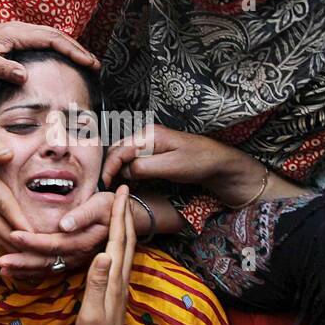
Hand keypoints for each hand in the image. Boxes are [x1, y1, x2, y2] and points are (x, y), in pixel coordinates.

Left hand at [0, 21, 98, 82]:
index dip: (73, 51)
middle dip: (78, 49)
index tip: (89, 63)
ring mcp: (19, 32)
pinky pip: (44, 39)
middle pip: (58, 36)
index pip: (53, 40)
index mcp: (17, 34)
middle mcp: (21, 29)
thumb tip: (25, 77)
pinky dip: (58, 47)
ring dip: (70, 47)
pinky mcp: (16, 37)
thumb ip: (5, 70)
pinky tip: (62, 57)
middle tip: (95, 64)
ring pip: (52, 36)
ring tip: (85, 61)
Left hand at [0, 187, 145, 275]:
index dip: (33, 241)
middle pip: (47, 261)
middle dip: (22, 262)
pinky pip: (50, 270)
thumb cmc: (110, 207)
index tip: (13, 236)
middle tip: (0, 261)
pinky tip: (16, 272)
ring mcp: (74, 261)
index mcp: (84, 242)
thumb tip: (64, 225)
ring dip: (24, 269)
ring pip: (46, 268)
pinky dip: (32, 272)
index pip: (54, 243)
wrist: (126, 219)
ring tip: (2, 269)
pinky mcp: (71, 262)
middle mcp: (78, 256)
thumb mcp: (101, 205)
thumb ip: (83, 216)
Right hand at [73, 187, 136, 324]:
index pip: (119, 239)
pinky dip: (118, 241)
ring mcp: (118, 284)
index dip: (119, 214)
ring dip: (124, 224)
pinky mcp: (114, 291)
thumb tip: (103, 253)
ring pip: (125, 247)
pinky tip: (114, 241)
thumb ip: (96, 283)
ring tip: (121, 208)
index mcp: (114, 278)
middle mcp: (120, 278)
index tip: (121, 190)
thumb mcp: (91, 312)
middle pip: (126, 238)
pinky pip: (119, 257)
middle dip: (125, 212)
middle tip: (125, 189)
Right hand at [101, 124, 262, 205]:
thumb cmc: (199, 163)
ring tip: (113, 189)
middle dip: (109, 169)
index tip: (103, 185)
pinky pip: (133, 162)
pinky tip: (127, 185)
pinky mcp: (154, 154)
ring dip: (117, 172)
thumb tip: (123, 171)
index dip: (108, 168)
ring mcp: (150, 144)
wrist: (220, 164)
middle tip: (105, 189)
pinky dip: (127, 173)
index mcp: (149, 135)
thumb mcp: (171, 167)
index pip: (119, 150)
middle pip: (117, 151)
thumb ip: (144, 167)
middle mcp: (146, 136)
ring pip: (124, 157)